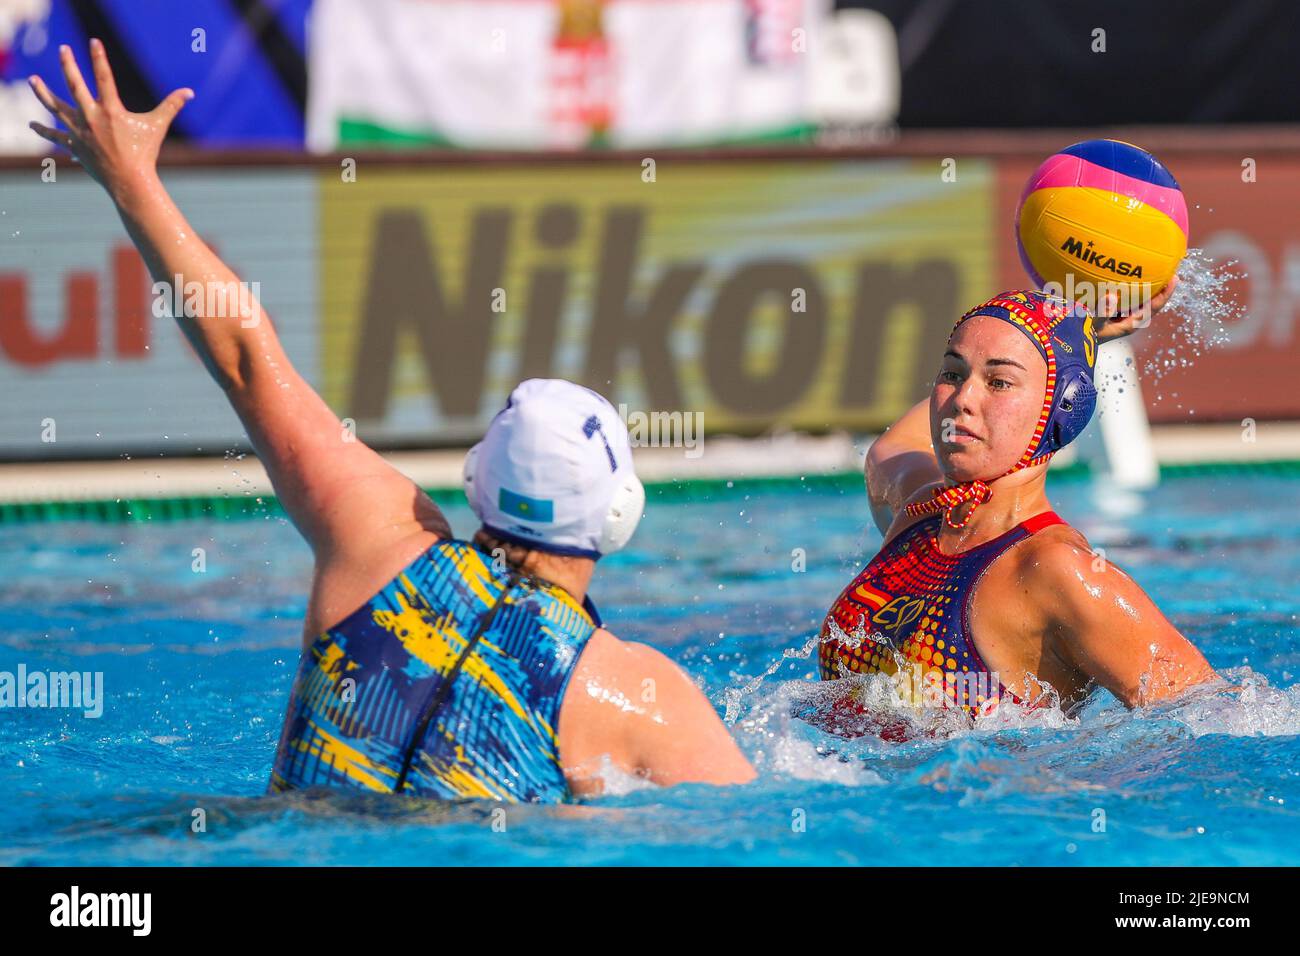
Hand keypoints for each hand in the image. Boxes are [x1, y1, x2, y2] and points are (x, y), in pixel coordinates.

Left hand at [27, 40, 192, 198]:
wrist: (129, 181)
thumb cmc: (145, 153)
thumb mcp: (158, 126)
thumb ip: (171, 106)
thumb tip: (189, 92)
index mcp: (111, 111)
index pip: (104, 77)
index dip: (99, 58)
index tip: (93, 42)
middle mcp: (91, 117)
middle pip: (74, 85)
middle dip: (68, 65)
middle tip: (63, 50)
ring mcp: (79, 131)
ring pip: (56, 107)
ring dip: (43, 93)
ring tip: (33, 80)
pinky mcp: (74, 145)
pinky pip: (56, 135)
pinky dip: (44, 130)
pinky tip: (33, 125)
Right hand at [1093, 273, 1178, 341]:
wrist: (1075, 342)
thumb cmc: (1085, 334)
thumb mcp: (1094, 322)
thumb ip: (1103, 310)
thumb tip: (1112, 295)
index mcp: (1131, 323)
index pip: (1155, 307)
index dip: (1166, 293)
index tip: (1174, 278)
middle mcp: (1130, 320)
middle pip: (1153, 303)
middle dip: (1161, 288)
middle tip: (1168, 270)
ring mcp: (1123, 316)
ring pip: (1141, 300)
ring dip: (1148, 287)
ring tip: (1152, 270)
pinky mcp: (1116, 313)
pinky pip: (1130, 299)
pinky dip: (1133, 288)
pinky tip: (1128, 277)